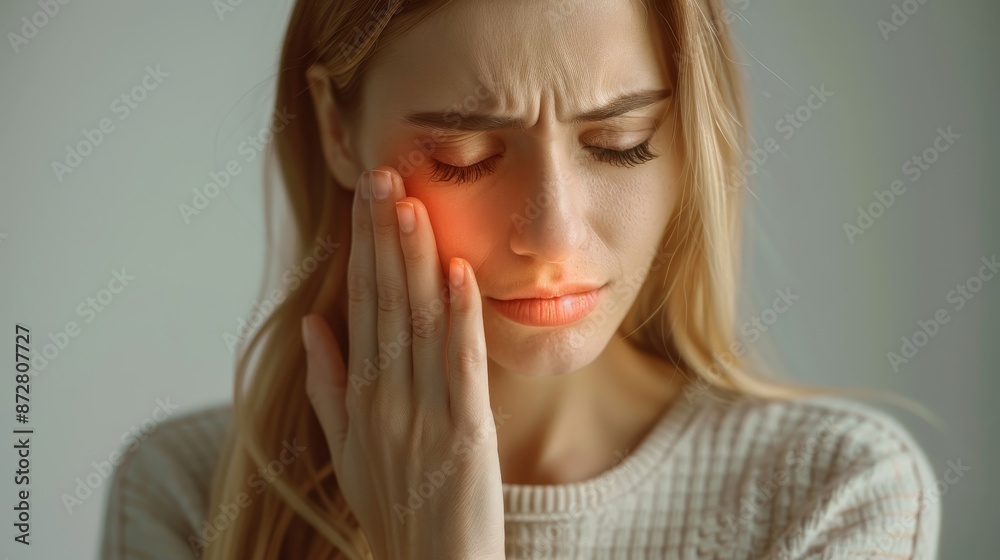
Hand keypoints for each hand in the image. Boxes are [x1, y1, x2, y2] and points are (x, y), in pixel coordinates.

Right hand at [303, 167, 505, 559]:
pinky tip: (459, 272)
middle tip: (384, 177)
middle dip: (384, 238)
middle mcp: (385, 398)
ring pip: (416, 323)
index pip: (359, 308)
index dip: (363, 251)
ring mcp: (424, 414)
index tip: (366, 199)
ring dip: (416, 261)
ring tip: (413, 205)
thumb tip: (316, 324)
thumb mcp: (343, 449)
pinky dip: (460, 317)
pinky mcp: (466, 432)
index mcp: (358, 398)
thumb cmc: (391, 508)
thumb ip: (328, 385)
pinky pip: (461, 366)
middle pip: (384, 304)